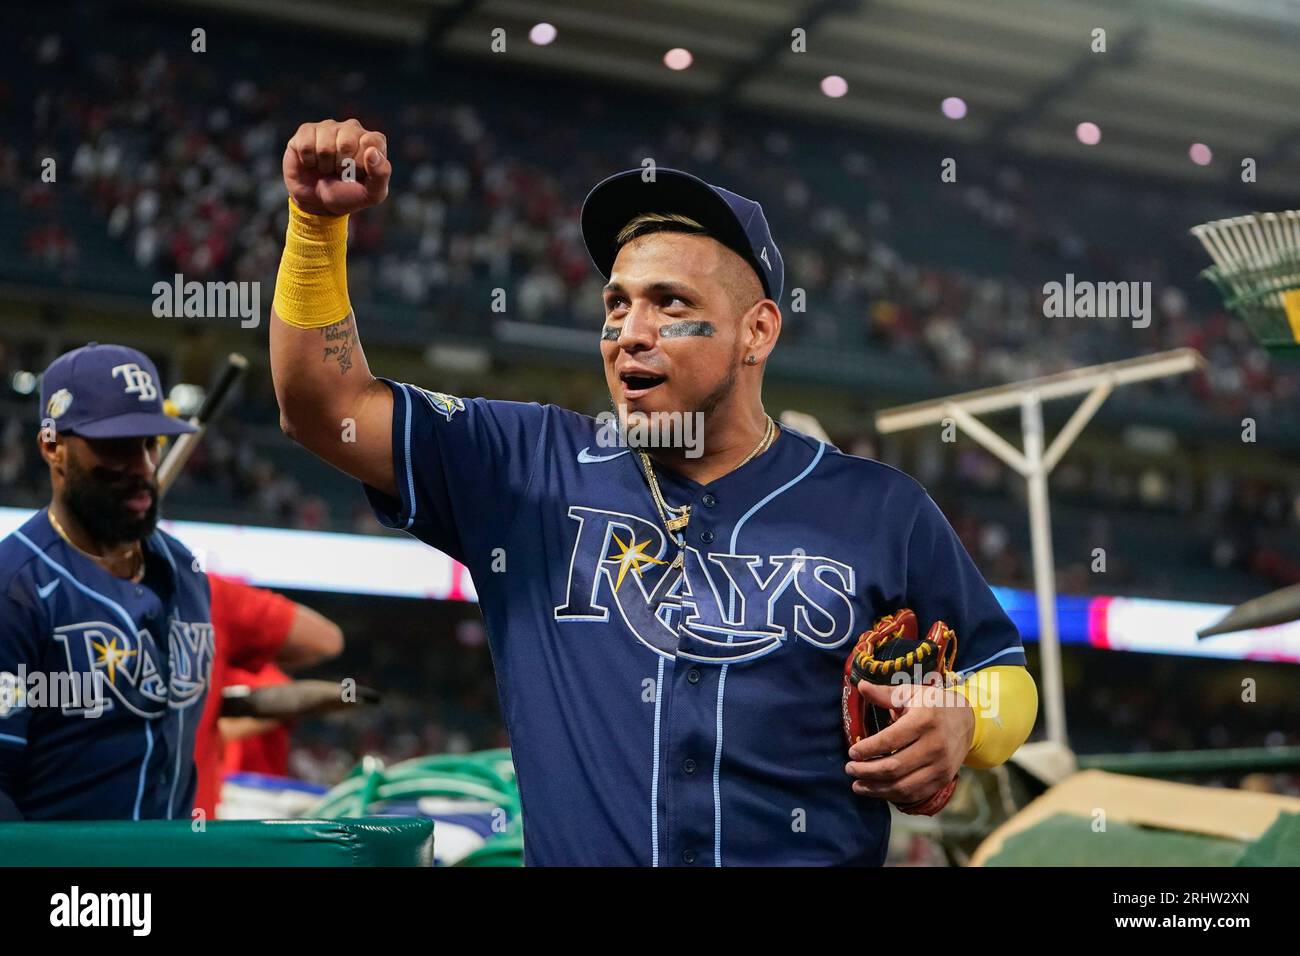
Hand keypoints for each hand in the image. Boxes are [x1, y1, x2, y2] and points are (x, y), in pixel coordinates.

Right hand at [283, 119, 390, 215]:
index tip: (359, 173)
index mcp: (372, 141)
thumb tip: (372, 151)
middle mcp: (352, 128)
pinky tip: (312, 163)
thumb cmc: (348, 194)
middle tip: (341, 172)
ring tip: (327, 168)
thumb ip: (381, 174)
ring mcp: (328, 127)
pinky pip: (306, 145)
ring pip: (325, 146)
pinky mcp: (306, 131)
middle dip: (342, 166)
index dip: (362, 164)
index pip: (371, 142)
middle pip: (346, 144)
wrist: (318, 202)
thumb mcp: (372, 193)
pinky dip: (309, 161)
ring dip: (325, 165)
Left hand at [844, 678, 973, 805]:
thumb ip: (885, 693)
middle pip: (895, 767)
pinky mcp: (943, 780)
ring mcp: (941, 766)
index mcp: (924, 720)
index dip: (868, 749)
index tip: (852, 752)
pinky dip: (893, 796)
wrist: (967, 721)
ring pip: (903, 786)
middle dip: (867, 771)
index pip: (890, 740)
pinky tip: (878, 791)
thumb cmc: (933, 704)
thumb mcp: (911, 693)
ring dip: (876, 789)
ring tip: (858, 785)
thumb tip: (861, 686)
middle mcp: (935, 745)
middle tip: (850, 769)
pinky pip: (915, 794)